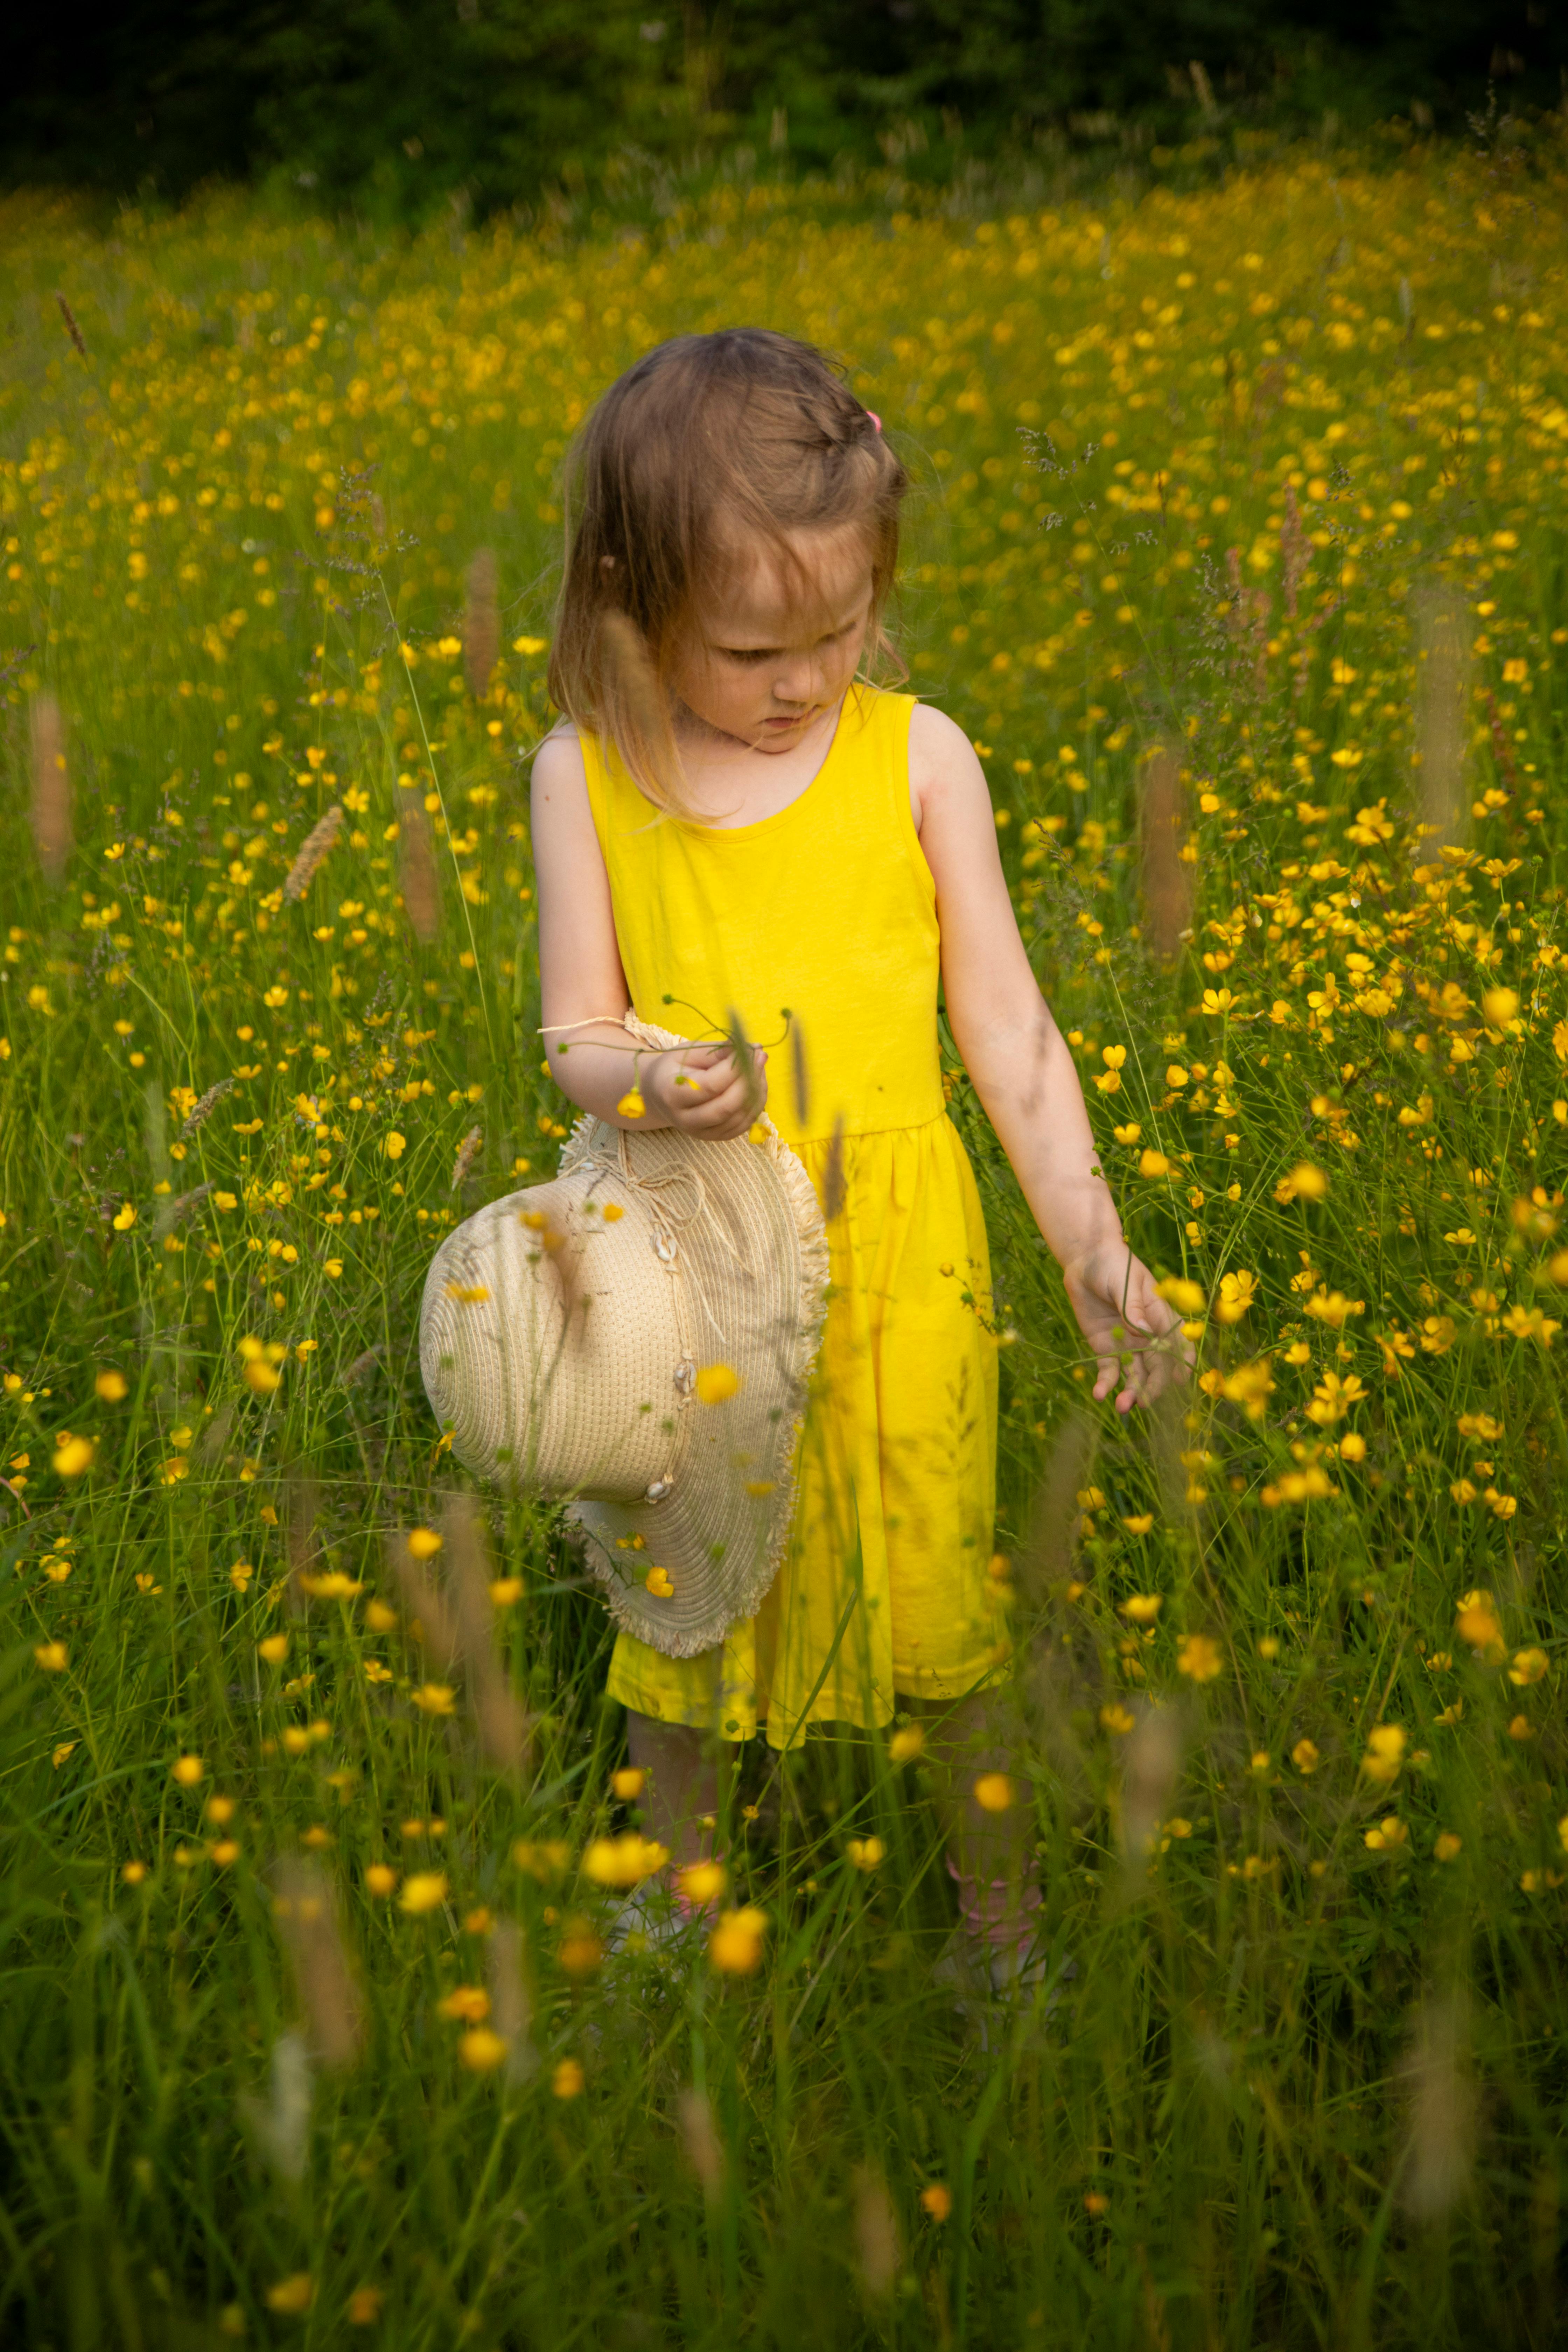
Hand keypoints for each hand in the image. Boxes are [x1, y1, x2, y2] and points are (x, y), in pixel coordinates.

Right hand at [644, 1043, 767, 1141]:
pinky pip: (745, 1123)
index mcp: (672, 1095)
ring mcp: (702, 1133)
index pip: (710, 1085)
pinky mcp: (717, 1137)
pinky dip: (757, 1102)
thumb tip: (750, 1048)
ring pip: (740, 1116)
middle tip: (760, 1056)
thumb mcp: (688, 1052)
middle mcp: (686, 1120)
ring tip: (759, 1066)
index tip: (751, 1049)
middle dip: (750, 1079)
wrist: (662, 1094)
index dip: (735, 1068)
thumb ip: (717, 1051)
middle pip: (727, 1106)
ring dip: (757, 1089)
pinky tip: (757, 1082)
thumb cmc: (675, 1068)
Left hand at [1062, 1241, 1191, 1412]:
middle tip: (1144, 1402)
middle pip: (1156, 1365)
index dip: (1180, 1362)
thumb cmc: (1112, 1263)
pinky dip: (1105, 1383)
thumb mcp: (1123, 1280)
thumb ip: (1132, 1307)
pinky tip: (1099, 1394)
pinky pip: (1109, 1369)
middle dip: (1153, 1385)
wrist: (1084, 1259)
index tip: (1180, 1381)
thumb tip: (1144, 1331)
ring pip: (1135, 1373)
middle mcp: (1147, 1334)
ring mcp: (1127, 1342)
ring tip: (1122, 1407)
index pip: (1176, 1342)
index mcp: (1160, 1314)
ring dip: (1131, 1391)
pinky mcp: (1106, 1347)